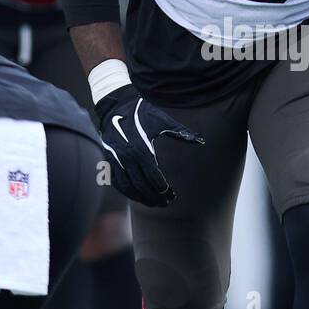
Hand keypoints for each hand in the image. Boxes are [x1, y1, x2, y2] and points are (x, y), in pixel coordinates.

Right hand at [97, 85, 202, 207]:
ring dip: (140, 198)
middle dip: (154, 198)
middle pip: (141, 186)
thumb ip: (181, 133)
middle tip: (164, 203)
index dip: (163, 190)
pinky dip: (126, 192)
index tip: (172, 196)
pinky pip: (116, 182)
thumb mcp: (162, 120)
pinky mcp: (107, 159)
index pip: (154, 177)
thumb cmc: (142, 113)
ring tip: (152, 203)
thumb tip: (201, 141)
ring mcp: (115, 160)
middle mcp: (126, 157)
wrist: (117, 105)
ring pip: (128, 187)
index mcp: (141, 149)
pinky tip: (135, 195)